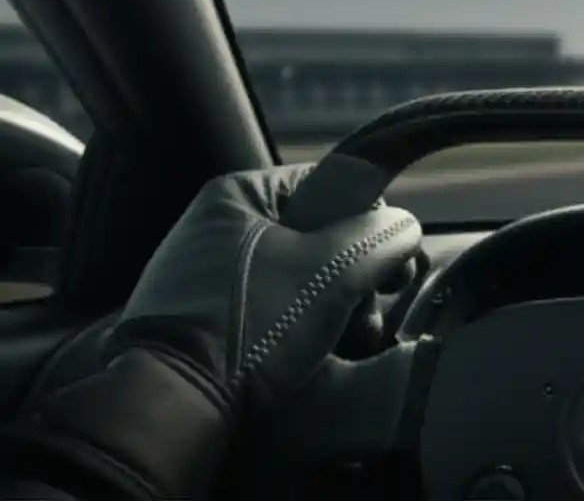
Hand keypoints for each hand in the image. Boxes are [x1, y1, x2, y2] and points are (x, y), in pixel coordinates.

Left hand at [7, 165, 421, 499]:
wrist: (174, 404)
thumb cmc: (255, 323)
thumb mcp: (333, 270)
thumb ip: (381, 237)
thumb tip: (405, 229)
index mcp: (239, 193)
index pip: (330, 183)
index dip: (370, 220)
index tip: (391, 264)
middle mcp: (219, 225)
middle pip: (318, 233)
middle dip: (357, 274)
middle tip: (375, 306)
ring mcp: (208, 273)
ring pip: (300, 275)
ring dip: (338, 305)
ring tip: (352, 338)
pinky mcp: (204, 318)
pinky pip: (271, 306)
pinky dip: (302, 326)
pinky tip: (319, 353)